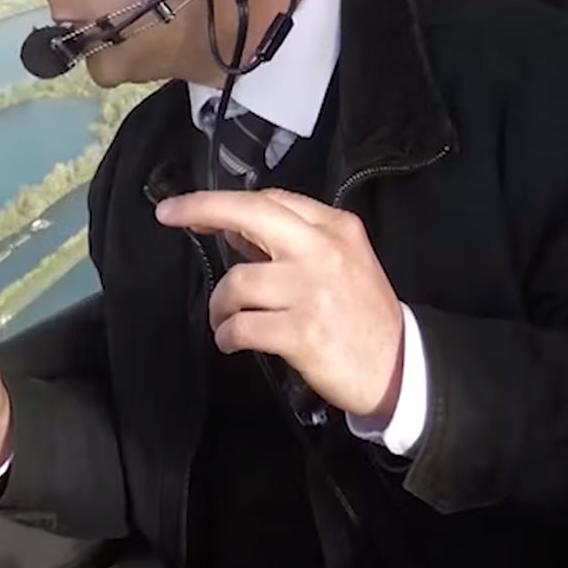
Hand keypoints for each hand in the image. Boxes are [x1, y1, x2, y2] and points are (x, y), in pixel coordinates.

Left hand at [155, 189, 404, 417]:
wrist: (398, 366)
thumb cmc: (365, 316)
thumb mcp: (346, 262)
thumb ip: (298, 243)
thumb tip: (236, 231)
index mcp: (337, 230)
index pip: (272, 200)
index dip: (222, 201)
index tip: (191, 209)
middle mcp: (324, 252)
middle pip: (250, 214)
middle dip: (201, 209)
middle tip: (170, 215)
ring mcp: (311, 292)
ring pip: (236, 282)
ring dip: (220, 306)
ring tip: (227, 320)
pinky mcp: (300, 332)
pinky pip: (240, 327)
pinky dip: (227, 335)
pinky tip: (234, 341)